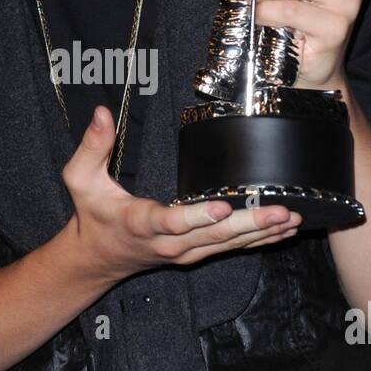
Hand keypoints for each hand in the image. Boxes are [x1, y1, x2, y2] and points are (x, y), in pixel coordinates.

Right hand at [61, 106, 301, 278]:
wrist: (97, 257)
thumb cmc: (93, 214)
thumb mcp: (80, 179)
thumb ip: (91, 147)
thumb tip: (102, 113)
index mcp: (142, 222)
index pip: (171, 221)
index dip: (197, 216)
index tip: (222, 207)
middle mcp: (168, 242)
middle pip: (213, 235)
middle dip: (249, 223)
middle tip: (279, 211)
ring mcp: (184, 252)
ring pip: (228, 245)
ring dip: (261, 232)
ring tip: (290, 218)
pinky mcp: (195, 254)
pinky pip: (231, 249)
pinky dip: (259, 241)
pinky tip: (284, 231)